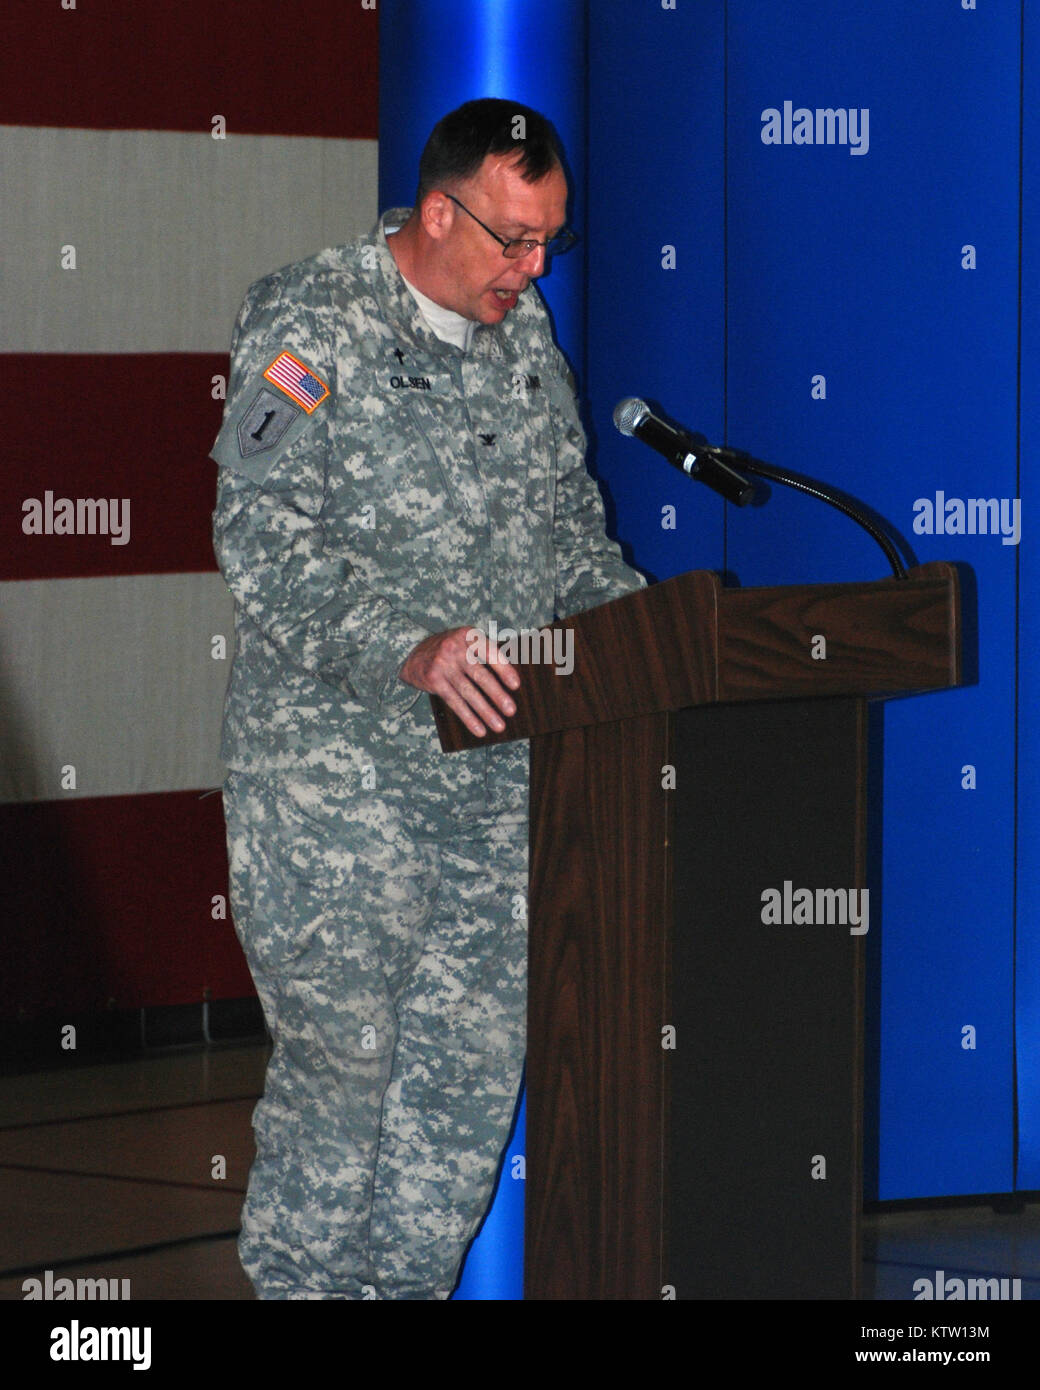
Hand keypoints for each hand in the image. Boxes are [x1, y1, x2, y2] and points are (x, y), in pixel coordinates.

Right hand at [399, 626, 519, 737]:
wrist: (414, 654)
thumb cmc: (451, 650)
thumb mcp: (465, 641)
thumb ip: (486, 652)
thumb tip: (513, 678)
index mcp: (467, 635)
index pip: (489, 652)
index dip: (503, 669)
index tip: (516, 685)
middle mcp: (453, 648)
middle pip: (479, 675)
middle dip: (496, 695)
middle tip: (511, 710)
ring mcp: (442, 665)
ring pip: (467, 692)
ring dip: (485, 711)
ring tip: (499, 725)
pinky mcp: (433, 680)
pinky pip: (454, 702)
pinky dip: (468, 718)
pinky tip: (480, 729)